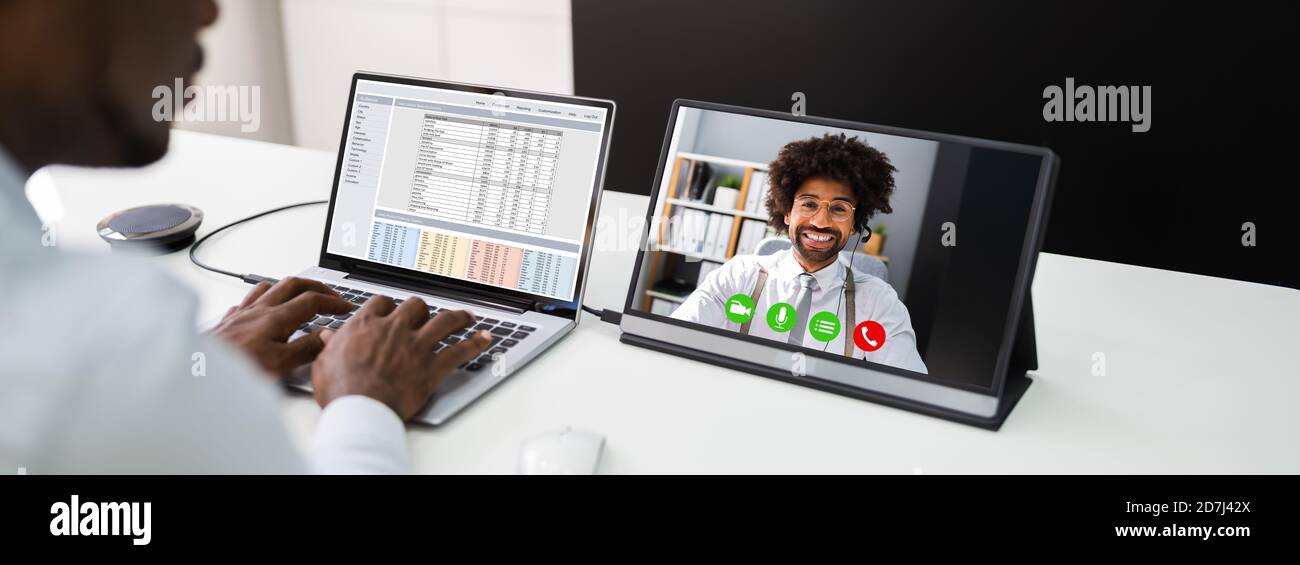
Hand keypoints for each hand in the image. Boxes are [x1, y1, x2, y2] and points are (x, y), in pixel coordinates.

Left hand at [211, 277, 352, 376]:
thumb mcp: (279, 365)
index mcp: (275, 318)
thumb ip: (306, 348)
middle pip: (292, 284)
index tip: (345, 307)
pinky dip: (261, 299)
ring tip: (299, 293)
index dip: (333, 302)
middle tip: (330, 295)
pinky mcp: (226, 322)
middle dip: (316, 286)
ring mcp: (240, 313)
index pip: (312, 301)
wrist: (195, 371)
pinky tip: (260, 309)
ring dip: (289, 286)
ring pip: (268, 287)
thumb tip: (327, 336)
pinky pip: (247, 300)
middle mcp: (258, 310)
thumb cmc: (234, 369)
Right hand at [311, 296, 490, 419]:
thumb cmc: (341, 389)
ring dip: (458, 317)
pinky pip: (460, 350)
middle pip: (415, 305)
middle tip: (427, 312)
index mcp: (367, 325)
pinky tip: (485, 339)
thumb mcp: (324, 362)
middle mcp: (395, 329)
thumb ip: (331, 346)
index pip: (382, 302)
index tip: (391, 309)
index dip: (389, 305)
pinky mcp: (433, 366)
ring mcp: (417, 346)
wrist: (361, 409)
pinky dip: (476, 344)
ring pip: (444, 321)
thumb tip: (328, 337)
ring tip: (466, 317)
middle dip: (422, 308)